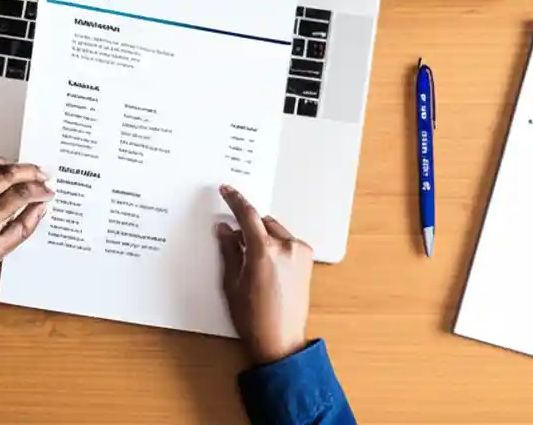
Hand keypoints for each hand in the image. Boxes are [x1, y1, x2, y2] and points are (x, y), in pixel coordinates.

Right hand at [216, 184, 313, 364]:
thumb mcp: (232, 282)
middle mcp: (286, 247)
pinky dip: (275, 245)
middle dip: (248, 226)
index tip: (226, 190)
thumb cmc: (253, 319)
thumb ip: (229, 250)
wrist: (280, 342)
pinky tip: (266, 265)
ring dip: (262, 236)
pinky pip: (287, 242)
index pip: (247, 215)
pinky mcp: (307, 261)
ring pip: (275, 230)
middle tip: (234, 240)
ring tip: (251, 259)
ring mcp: (300, 253)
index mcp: (264, 251)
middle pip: (262, 222)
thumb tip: (224, 229)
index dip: (235, 200)